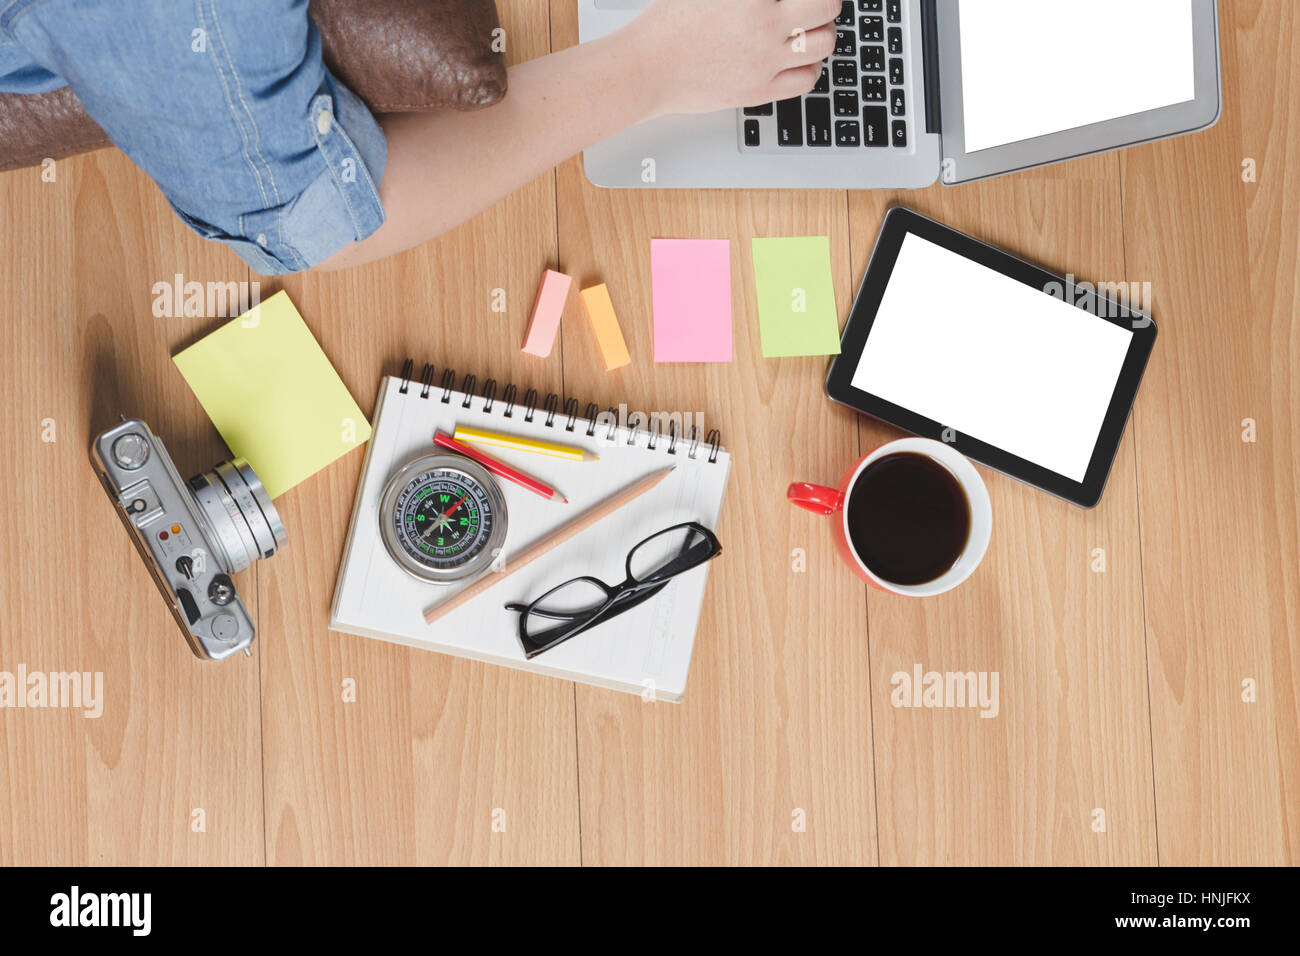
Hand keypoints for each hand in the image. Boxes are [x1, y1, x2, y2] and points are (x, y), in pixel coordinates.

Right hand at [627, 0, 841, 114]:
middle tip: (812, 2)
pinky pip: (807, 80)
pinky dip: (810, 66)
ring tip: (806, 29)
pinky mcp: (760, 91)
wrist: (646, 70)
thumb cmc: (667, 25)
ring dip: (821, 32)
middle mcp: (765, 29)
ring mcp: (765, 63)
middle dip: (824, 2)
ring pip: (824, 45)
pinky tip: (797, 59)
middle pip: (827, 9)